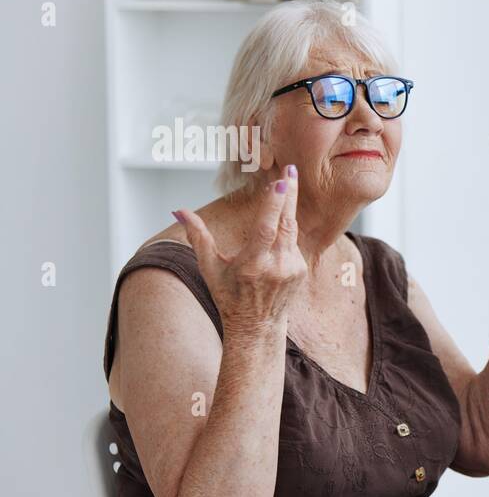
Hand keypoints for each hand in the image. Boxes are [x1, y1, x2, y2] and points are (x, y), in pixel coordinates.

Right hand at [173, 169, 307, 335]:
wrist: (257, 328)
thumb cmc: (228, 297)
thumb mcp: (210, 268)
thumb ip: (198, 237)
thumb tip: (178, 210)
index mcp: (253, 264)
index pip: (268, 228)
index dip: (275, 204)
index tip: (281, 182)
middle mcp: (276, 266)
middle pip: (286, 223)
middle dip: (288, 194)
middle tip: (290, 169)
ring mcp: (292, 269)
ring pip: (291, 230)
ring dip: (288, 207)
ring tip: (286, 182)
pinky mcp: (301, 271)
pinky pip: (294, 243)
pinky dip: (286, 231)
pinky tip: (280, 223)